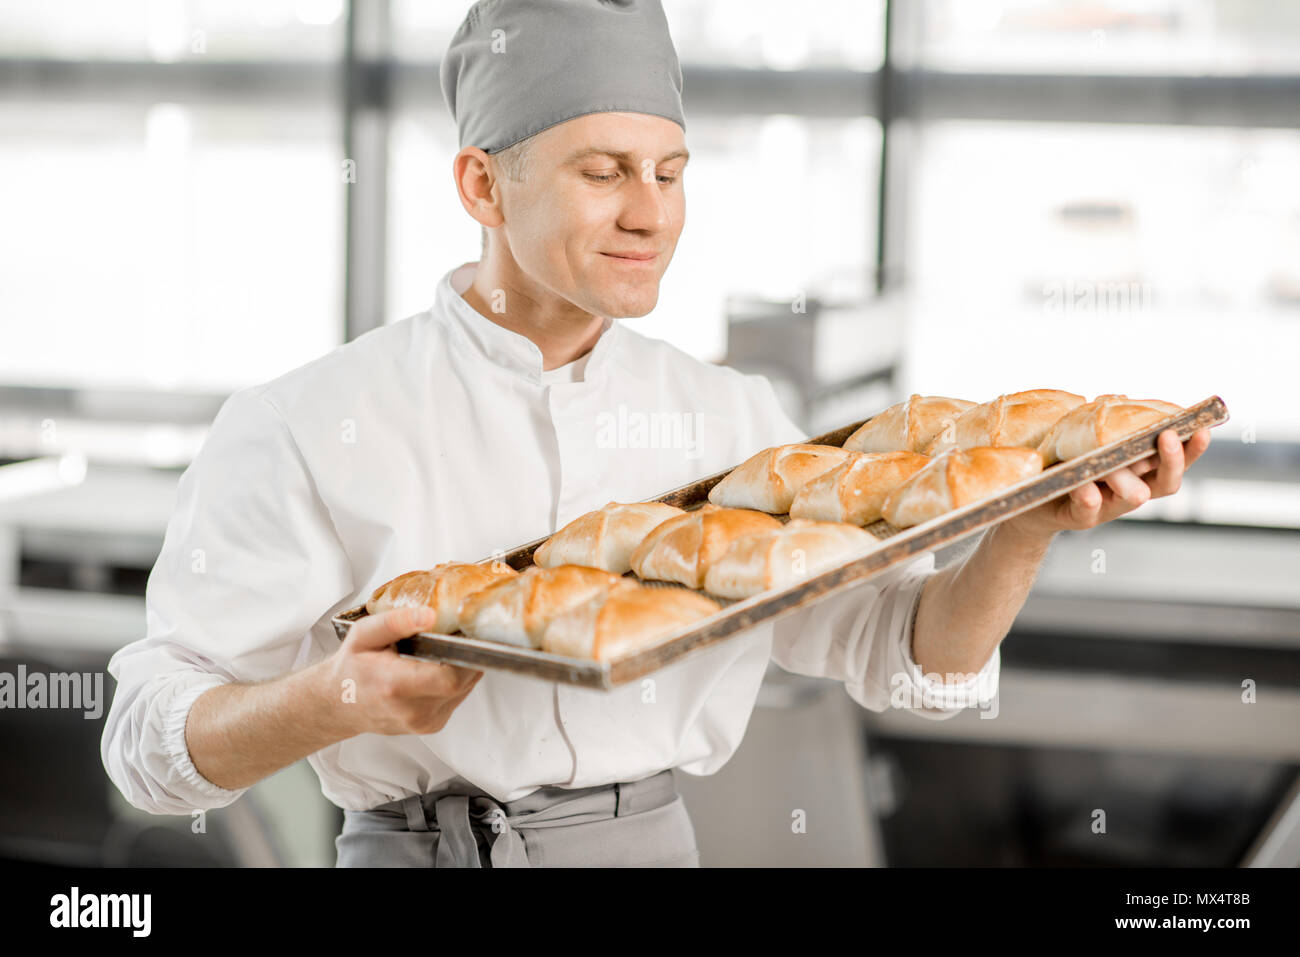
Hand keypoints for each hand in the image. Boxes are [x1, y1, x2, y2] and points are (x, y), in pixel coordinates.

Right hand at [319, 605, 482, 736]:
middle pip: (462, 682)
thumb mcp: (363, 635)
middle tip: (454, 638)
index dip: (464, 655)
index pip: (449, 678)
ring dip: (461, 668)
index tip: (461, 635)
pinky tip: (435, 670)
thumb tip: (429, 615)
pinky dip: (454, 681)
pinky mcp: (432, 725)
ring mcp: (424, 723)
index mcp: (396, 686)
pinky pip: (457, 698)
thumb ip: (395, 622)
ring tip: (440, 653)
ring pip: (464, 689)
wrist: (340, 704)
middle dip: (465, 657)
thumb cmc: (352, 668)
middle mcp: (412, 711)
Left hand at [1000, 428, 1212, 544]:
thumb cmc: (1062, 464)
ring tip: (1129, 459)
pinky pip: (1088, 511)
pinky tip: (1086, 487)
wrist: (1027, 497)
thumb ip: (1105, 423)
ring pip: (1131, 499)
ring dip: (1130, 479)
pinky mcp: (1077, 517)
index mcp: (1138, 472)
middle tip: (1170, 437)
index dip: (1193, 448)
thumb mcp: (1084, 439)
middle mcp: (1128, 491)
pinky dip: (1089, 498)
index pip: (1175, 461)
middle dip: (1172, 461)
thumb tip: (1121, 396)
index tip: (1203, 428)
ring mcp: (1105, 507)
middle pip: (1166, 483)